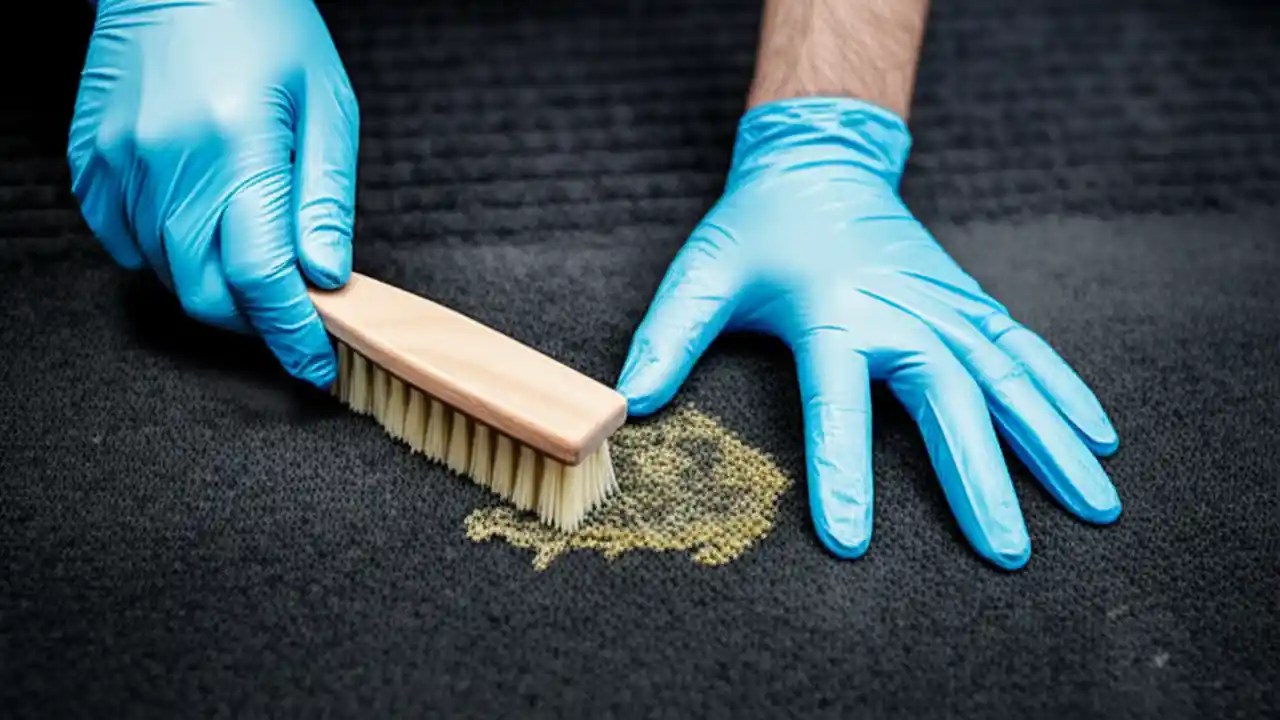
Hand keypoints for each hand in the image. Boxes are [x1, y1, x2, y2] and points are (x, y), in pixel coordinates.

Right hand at [67, 0, 358, 387]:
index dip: (292, 334)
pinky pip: (125, 244)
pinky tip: (198, 225)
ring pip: (166, 275)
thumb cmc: (267, 28)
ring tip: (249, 258)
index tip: (316, 364)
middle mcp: (168, 163)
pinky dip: (166, 256)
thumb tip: (326, 276)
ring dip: (214, 288)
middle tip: (288, 313)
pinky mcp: (90, 162)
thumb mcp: (326, 105)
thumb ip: (323, 199)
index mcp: (237, 147)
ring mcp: (119, 164)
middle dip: (254, 322)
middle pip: (206, 293)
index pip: (262, 276)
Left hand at [616, 97, 1120, 569]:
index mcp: (832, 313)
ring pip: (1008, 378)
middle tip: (1008, 551)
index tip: (850, 542)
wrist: (821, 159)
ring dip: (1051, 441)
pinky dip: (1064, 390)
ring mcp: (943, 305)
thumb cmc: (757, 225)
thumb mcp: (704, 273)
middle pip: (947, 400)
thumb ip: (670, 335)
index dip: (841, 472)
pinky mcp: (966, 300)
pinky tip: (1098, 434)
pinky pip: (1025, 349)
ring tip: (1095, 504)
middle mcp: (900, 312)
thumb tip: (633, 402)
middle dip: (980, 477)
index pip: (836, 404)